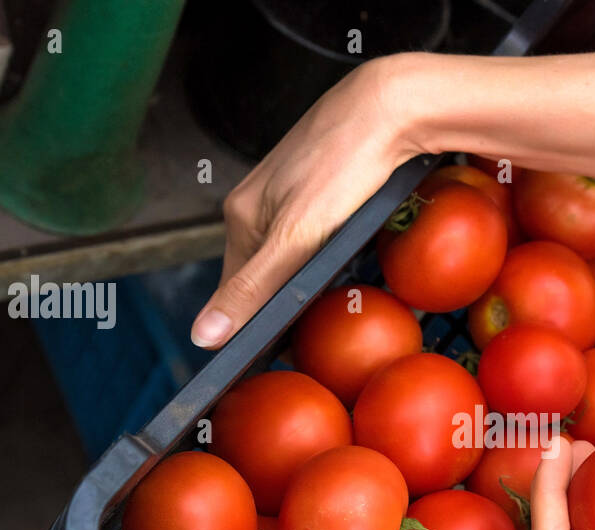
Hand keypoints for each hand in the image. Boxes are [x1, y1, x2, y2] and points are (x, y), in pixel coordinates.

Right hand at [190, 57, 421, 347]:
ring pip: (288, 252)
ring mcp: (288, 190)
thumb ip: (253, 288)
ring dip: (304, 279)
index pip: (234, 290)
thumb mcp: (297, 238)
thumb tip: (203, 337)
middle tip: (311, 338)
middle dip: (279, 303)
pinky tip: (345, 261)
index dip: (252, 326)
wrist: (391, 106)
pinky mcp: (318, 182)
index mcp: (241, 215)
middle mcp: (257, 201)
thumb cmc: (345, 166)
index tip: (275, 357)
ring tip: (331, 305)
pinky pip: (312, 232)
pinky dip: (324, 254)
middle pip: (260, 271)